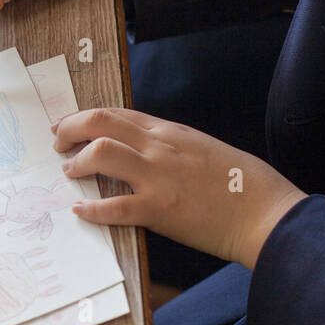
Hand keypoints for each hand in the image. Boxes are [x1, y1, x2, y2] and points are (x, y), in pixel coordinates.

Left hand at [56, 107, 306, 269]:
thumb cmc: (241, 184)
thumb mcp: (202, 150)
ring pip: (101, 153)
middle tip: (58, 146)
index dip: (85, 118)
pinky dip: (91, 209)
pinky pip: (114, 206)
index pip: (118, 113)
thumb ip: (170, 147)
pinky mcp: (160, 209)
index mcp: (170, 132)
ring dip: (77, 162)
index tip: (68, 127)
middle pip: (100, 122)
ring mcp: (159, 176)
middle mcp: (160, 147)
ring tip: (70, 174)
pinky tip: (81, 212)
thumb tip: (141, 152)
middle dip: (69, 130)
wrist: (266, 211)